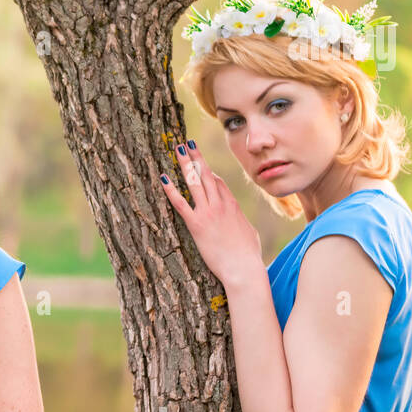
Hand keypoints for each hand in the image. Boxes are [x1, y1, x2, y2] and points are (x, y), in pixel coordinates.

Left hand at [160, 141, 264, 287]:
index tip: (201, 165)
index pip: (219, 183)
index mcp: (233, 206)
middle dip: (196, 158)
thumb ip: (240, 222)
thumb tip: (238, 222)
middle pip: (207, 175)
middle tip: (187, 143)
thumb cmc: (248, 256)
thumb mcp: (248, 233)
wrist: (243, 268)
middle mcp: (220, 205)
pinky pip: (181, 203)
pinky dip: (171, 190)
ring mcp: (208, 213)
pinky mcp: (196, 224)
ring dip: (185, 164)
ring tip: (177, 150)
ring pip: (194, 182)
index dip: (209, 172)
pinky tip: (163, 178)